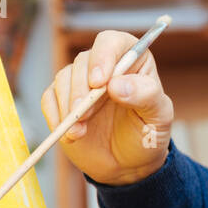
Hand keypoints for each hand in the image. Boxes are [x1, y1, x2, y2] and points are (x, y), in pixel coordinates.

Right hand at [40, 30, 173, 185]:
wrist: (128, 165)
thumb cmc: (147, 135)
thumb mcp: (158, 117)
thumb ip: (145, 96)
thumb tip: (115, 85)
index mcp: (132, 61)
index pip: (112, 42)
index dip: (102, 57)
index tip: (99, 82)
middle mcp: (104, 65)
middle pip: (83, 61)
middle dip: (82, 89)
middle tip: (84, 114)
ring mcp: (81, 81)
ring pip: (63, 78)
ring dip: (69, 106)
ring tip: (79, 132)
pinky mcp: (63, 99)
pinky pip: (49, 98)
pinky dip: (56, 116)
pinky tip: (71, 135)